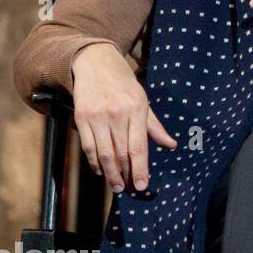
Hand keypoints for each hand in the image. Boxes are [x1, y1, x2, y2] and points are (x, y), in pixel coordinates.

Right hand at [70, 42, 177, 192]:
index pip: (139, 147)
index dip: (140, 169)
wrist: (95, 63)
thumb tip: (171, 145)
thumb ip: (155, 126)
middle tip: (129, 189)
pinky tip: (100, 170)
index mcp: (137, 110)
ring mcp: (98, 116)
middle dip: (125, 174)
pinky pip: (87, 146)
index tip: (142, 185)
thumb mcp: (143, 101)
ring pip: (103, 153)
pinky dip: (94, 161)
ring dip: (109, 173)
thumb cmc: (124, 85)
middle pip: (121, 153)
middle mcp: (117, 114)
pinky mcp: (81, 117)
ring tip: (116, 185)